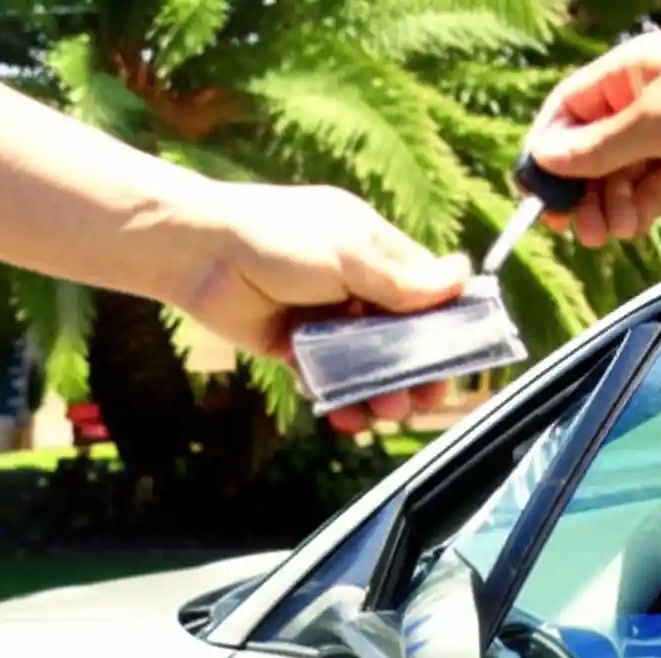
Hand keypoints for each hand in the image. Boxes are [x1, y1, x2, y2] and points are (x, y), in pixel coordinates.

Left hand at [174, 182, 471, 433]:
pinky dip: (343, 399)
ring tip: (388, 411)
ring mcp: (326, 317)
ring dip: (383, 389)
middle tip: (426, 397)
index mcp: (374, 250)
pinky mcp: (296, 347)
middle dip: (416, 368)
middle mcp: (355, 284)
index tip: (461, 355)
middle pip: (402, 334)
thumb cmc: (276, 238)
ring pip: (369, 362)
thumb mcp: (348, 253)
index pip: (426, 289)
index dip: (446, 323)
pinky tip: (349, 416)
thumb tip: (461, 277)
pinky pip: (330, 379)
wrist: (198, 255)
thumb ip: (401, 278)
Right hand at [526, 31, 660, 246]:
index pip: (567, 110)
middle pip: (588, 151)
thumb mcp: (654, 122)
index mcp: (627, 73)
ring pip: (615, 178)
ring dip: (606, 207)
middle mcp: (640, 103)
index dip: (548, 149)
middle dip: (577, 189)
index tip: (535, 190)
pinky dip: (635, 211)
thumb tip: (546, 159)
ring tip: (608, 233)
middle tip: (570, 226)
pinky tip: (634, 226)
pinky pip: (646, 193)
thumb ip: (597, 147)